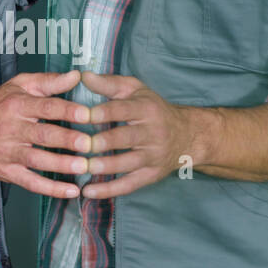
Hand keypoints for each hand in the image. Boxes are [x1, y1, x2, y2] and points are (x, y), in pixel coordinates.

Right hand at [0, 69, 91, 197]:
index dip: (67, 111)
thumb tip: (76, 75)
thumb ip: (49, 81)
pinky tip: (71, 191)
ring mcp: (7, 153)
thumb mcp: (19, 86)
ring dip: (62, 165)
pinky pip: (30, 182)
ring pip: (37, 160)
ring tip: (85, 167)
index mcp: (16, 105)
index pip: (45, 107)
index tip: (87, 115)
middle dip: (67, 140)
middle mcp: (10, 129)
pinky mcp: (6, 172)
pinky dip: (51, 189)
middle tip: (90, 144)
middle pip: (42, 135)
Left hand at [78, 71, 207, 198]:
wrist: (187, 135)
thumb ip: (109, 84)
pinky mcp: (151, 175)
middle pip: (126, 137)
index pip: (123, 109)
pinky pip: (129, 185)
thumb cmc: (153, 109)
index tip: (82, 115)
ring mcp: (152, 156)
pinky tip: (88, 192)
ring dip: (104, 167)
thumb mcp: (135, 90)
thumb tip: (83, 75)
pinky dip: (109, 190)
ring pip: (127, 163)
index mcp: (146, 109)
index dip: (102, 113)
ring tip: (82, 167)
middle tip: (79, 145)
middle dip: (103, 142)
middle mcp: (152, 132)